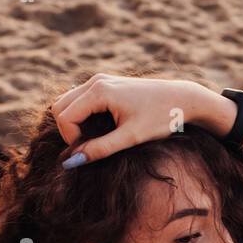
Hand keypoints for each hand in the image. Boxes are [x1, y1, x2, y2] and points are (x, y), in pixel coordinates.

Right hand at [51, 73, 239, 165]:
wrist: (183, 99)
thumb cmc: (160, 118)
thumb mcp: (130, 138)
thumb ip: (101, 149)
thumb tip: (72, 162)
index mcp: (100, 91)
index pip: (65, 117)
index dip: (71, 139)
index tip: (89, 153)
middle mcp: (96, 81)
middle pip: (59, 106)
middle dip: (67, 130)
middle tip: (88, 147)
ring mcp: (100, 79)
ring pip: (66, 101)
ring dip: (72, 122)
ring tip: (94, 139)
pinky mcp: (105, 83)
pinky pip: (79, 99)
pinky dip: (81, 115)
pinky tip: (99, 129)